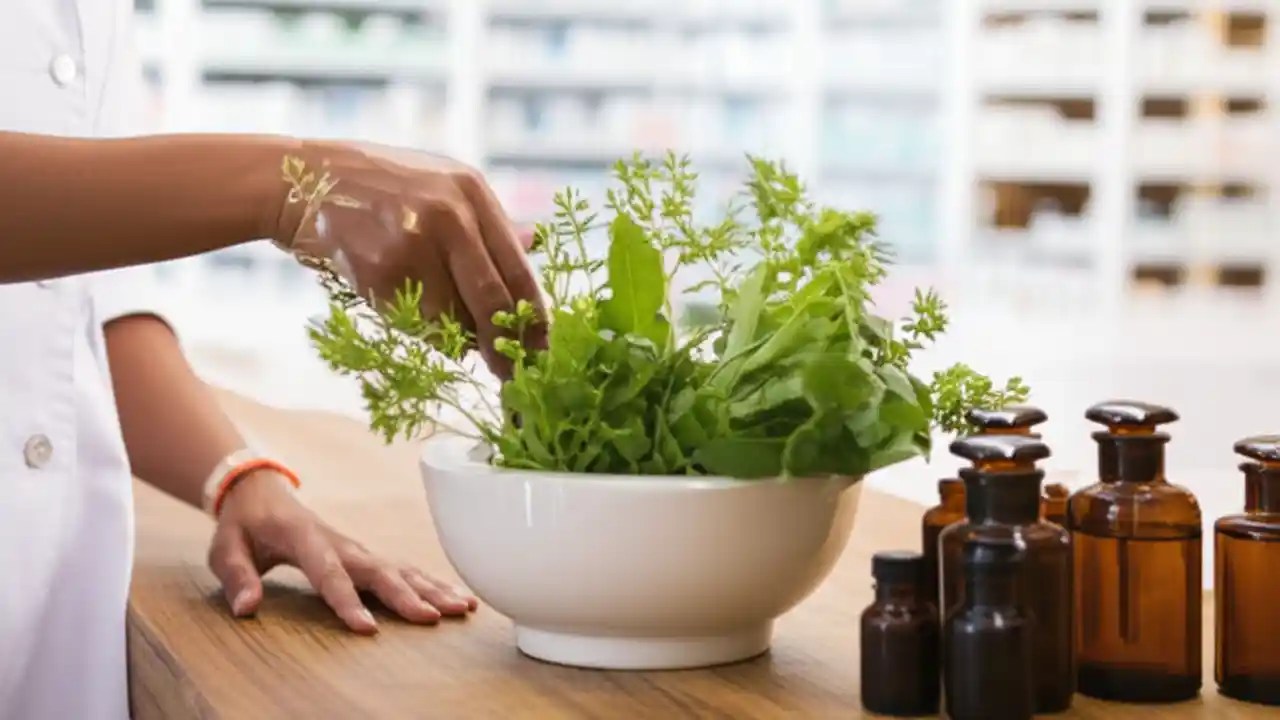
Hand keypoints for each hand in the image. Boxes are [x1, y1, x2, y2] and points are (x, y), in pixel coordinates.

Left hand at [207, 470, 476, 633]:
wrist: (261, 493)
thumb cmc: (242, 525)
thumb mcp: (225, 548)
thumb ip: (236, 577)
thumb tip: (247, 609)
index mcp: (305, 538)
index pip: (328, 573)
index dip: (346, 601)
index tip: (366, 630)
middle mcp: (340, 542)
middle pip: (378, 570)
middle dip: (407, 596)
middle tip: (433, 618)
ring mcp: (357, 548)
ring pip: (399, 569)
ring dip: (431, 588)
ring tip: (462, 608)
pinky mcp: (365, 556)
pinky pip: (402, 570)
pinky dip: (431, 584)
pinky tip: (456, 599)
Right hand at [271, 141, 546, 375]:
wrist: (304, 180)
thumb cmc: (379, 187)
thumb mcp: (440, 183)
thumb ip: (485, 220)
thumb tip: (534, 245)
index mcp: (473, 193)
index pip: (519, 270)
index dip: (534, 319)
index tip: (542, 352)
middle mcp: (450, 215)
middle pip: (493, 301)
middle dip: (505, 347)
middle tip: (512, 376)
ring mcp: (415, 242)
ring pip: (454, 319)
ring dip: (457, 339)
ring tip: (441, 324)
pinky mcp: (381, 270)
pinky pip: (415, 322)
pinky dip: (421, 330)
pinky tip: (409, 310)